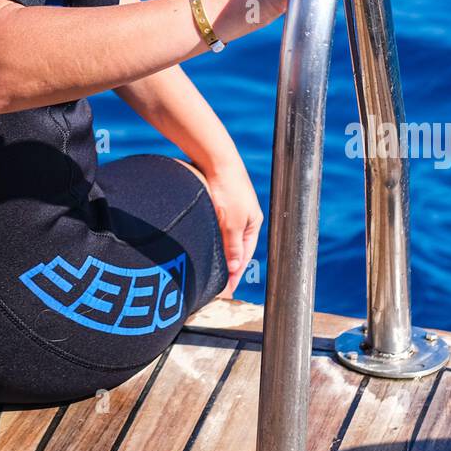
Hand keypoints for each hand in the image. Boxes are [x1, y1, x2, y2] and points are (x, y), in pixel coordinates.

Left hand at [200, 159, 264, 299]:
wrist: (214, 158)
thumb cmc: (227, 188)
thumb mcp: (231, 222)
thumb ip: (233, 245)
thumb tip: (234, 268)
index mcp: (252, 222)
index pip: (244, 255)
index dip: (235, 274)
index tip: (225, 291)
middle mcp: (243, 216)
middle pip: (234, 247)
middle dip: (226, 265)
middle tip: (214, 284)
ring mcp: (229, 209)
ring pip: (222, 237)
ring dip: (216, 251)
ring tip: (205, 269)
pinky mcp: (216, 201)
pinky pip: (213, 226)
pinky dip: (208, 237)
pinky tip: (199, 244)